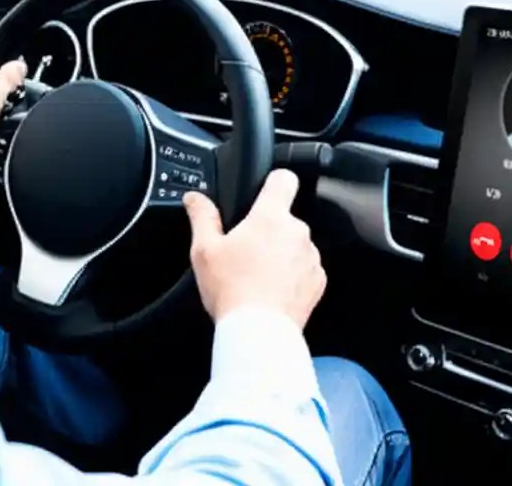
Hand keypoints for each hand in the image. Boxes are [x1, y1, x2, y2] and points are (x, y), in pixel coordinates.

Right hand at [184, 169, 325, 328]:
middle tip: (244, 252)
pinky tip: (269, 291)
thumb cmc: (231, 290)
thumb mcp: (204, 250)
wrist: (258, 332)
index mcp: (270, 217)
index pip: (283, 179)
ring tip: (256, 276)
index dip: (273, 181)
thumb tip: (194, 198)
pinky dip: (290, 277)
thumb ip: (201, 217)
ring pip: (294, 245)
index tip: (264, 191)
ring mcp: (310, 258)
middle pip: (283, 218)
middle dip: (266, 231)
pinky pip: (304, 270)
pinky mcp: (317, 281)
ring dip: (280, 254)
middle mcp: (297, 233)